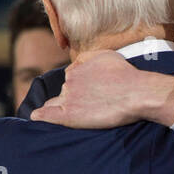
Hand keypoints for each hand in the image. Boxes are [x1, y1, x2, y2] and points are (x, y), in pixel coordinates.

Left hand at [30, 50, 146, 127]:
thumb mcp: (106, 55)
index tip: (89, 97)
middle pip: (63, 93)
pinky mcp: (70, 114)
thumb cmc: (127, 75)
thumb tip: (75, 65)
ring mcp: (68, 97)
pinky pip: (46, 115)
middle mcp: (69, 80)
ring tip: (75, 117)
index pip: (70, 80)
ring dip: (60, 109)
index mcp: (76, 68)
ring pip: (55, 104)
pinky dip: (41, 116)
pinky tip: (37, 118)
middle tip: (88, 108)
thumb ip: (87, 59)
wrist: (137, 93)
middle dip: (70, 99)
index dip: (79, 89)